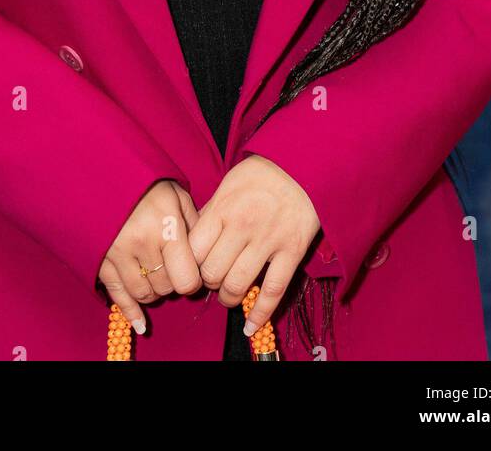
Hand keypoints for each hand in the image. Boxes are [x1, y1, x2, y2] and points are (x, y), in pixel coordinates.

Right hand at [96, 179, 201, 332]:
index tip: (192, 270)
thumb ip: (194, 224)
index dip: (193, 279)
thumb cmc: (147, 183)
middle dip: (173, 281)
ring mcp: (118, 254)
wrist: (102, 170)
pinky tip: (140, 323)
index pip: (187, 280)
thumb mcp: (177, 195)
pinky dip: (130, 312)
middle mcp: (142, 243)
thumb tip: (207, 250)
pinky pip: (118, 295)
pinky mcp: (101, 260)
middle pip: (166, 288)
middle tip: (172, 267)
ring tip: (156, 274)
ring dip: (154, 290)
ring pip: (144, 293)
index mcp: (166, 226)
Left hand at [187, 155, 319, 336]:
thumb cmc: (260, 174)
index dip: (188, 265)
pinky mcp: (292, 251)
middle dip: (208, 282)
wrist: (302, 164)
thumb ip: (209, 213)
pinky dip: (260, 314)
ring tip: (229, 294)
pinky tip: (250, 325)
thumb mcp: (227, 185)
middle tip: (212, 279)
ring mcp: (268, 240)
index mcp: (222, 209)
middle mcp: (242, 226)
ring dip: (228, 297)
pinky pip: (273, 291)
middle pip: (212, 272)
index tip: (192, 266)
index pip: (193, 251)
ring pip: (238, 285)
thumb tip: (190, 239)